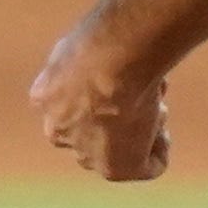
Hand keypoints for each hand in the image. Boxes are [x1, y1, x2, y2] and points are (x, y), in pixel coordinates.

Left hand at [29, 33, 173, 181]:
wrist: (112, 63)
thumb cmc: (103, 41)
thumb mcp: (87, 38)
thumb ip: (92, 51)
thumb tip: (111, 39)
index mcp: (44, 97)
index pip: (73, 106)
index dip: (106, 94)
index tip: (128, 80)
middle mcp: (58, 130)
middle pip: (93, 134)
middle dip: (120, 121)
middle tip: (144, 99)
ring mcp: (85, 153)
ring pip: (118, 151)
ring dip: (141, 134)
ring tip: (155, 108)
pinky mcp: (115, 169)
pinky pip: (147, 167)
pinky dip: (160, 151)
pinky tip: (163, 129)